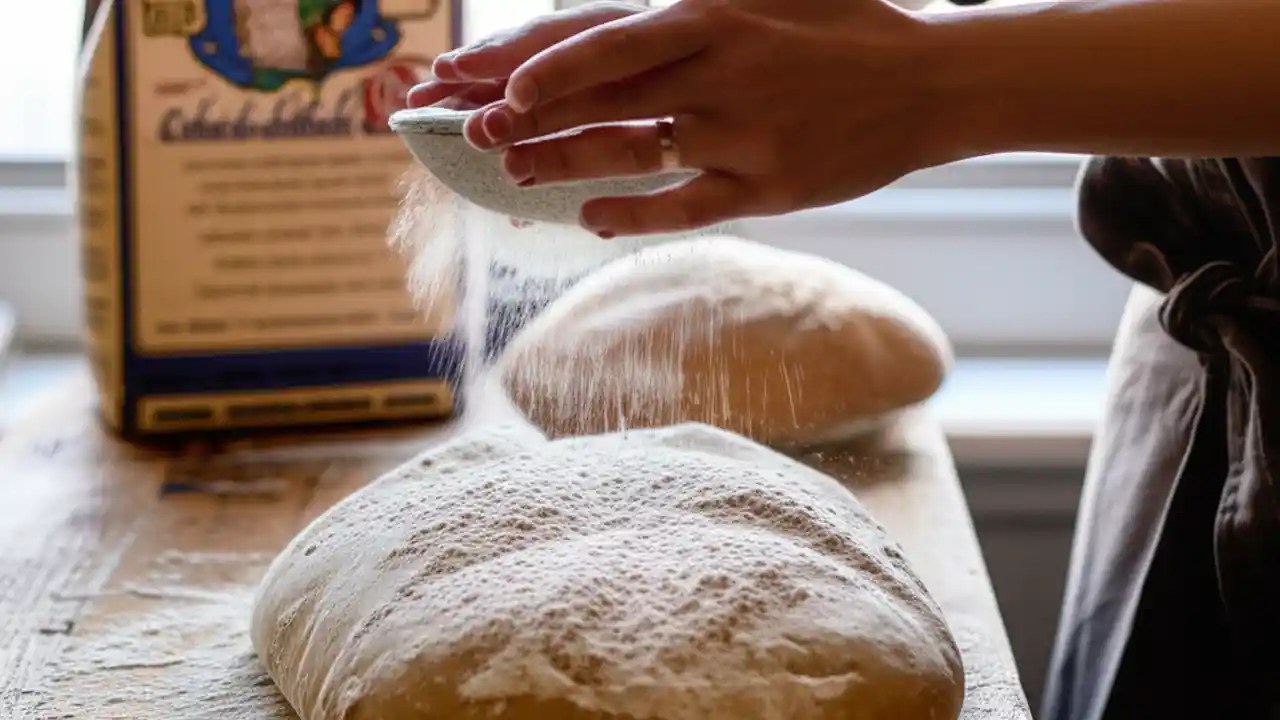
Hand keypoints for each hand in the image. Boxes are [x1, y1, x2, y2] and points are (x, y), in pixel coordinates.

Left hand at [437, 0, 955, 236]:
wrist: (931, 81)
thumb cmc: (842, 28)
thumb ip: (686, 10)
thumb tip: (610, 25)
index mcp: (712, 14)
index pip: (598, 39)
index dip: (533, 62)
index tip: (477, 80)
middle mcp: (717, 72)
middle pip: (598, 98)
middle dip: (525, 117)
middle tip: (469, 132)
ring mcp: (740, 134)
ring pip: (629, 152)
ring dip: (563, 163)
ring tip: (515, 173)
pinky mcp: (768, 186)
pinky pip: (683, 206)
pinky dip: (632, 212)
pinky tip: (589, 217)